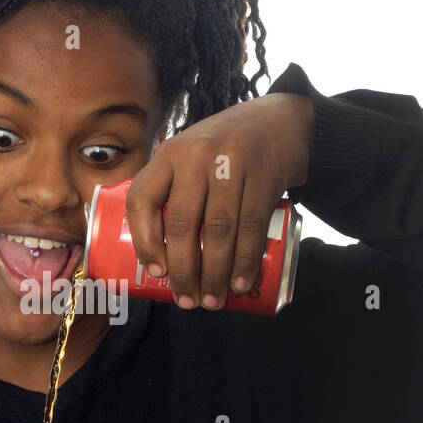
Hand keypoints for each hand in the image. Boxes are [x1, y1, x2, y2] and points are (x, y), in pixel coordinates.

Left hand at [125, 91, 313, 307]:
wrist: (280, 121)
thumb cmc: (224, 150)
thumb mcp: (190, 156)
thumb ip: (172, 191)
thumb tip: (160, 257)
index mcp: (168, 154)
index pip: (142, 199)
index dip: (144, 241)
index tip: (155, 272)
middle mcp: (195, 156)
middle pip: (183, 224)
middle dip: (184, 270)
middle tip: (186, 301)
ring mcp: (230, 164)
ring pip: (218, 230)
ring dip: (215, 273)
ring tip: (212, 301)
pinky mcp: (262, 175)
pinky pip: (251, 227)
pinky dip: (245, 261)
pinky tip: (240, 283)